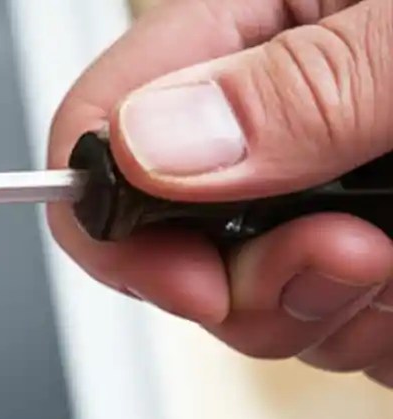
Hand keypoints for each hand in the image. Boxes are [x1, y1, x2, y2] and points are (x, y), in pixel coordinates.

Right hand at [48, 0, 392, 384]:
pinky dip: (371, 333)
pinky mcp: (369, 251)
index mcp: (263, 19)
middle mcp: (277, 110)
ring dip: (325, 312)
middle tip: (351, 256)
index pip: (104, 118)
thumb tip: (144, 150)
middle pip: (165, 237)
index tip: (190, 282)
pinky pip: (326, 328)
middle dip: (247, 282)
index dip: (113, 216)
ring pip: (245, 299)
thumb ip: (294, 91)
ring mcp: (322, 188)